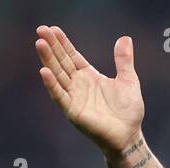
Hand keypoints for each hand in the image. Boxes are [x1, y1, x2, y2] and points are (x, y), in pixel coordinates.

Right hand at [35, 25, 143, 158]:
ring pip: (58, 75)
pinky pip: (60, 96)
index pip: (72, 56)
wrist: (130, 136)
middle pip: (62, 62)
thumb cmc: (129, 111)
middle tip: (41, 30)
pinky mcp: (73, 111)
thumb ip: (124, 61)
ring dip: (48, 60)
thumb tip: (125, 38)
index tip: (53, 29)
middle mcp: (78, 84)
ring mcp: (74, 97)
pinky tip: (44, 72)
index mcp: (89, 76)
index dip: (63, 43)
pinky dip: (52, 85)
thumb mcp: (128, 81)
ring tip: (40, 44)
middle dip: (51, 46)